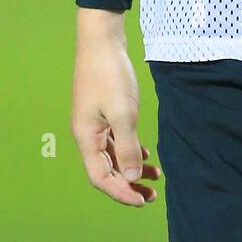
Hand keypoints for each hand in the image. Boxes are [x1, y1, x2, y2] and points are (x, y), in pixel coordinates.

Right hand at [71, 17, 160, 207]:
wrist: (102, 41)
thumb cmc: (110, 74)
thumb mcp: (123, 113)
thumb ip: (127, 147)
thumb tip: (130, 179)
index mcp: (86, 138)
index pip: (100, 177)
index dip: (120, 193)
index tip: (142, 201)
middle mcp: (87, 134)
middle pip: (106, 170)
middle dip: (128, 185)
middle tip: (152, 195)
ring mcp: (94, 123)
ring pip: (112, 156)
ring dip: (131, 168)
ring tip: (154, 177)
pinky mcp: (102, 112)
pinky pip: (114, 141)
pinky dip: (129, 151)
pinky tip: (145, 155)